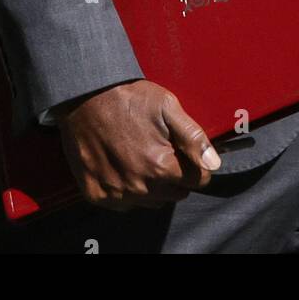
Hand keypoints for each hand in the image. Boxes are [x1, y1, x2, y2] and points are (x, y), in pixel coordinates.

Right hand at [52, 79, 221, 211]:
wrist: (84, 96)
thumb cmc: (127, 97)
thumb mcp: (167, 106)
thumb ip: (193, 137)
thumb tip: (214, 163)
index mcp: (160, 167)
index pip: (197, 181)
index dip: (195, 165)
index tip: (185, 152)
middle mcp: (139, 187)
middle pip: (174, 194)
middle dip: (175, 175)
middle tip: (161, 150)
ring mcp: (116, 193)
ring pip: (150, 201)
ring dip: (152, 185)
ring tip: (141, 155)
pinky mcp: (96, 194)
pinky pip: (122, 203)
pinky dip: (126, 189)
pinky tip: (122, 165)